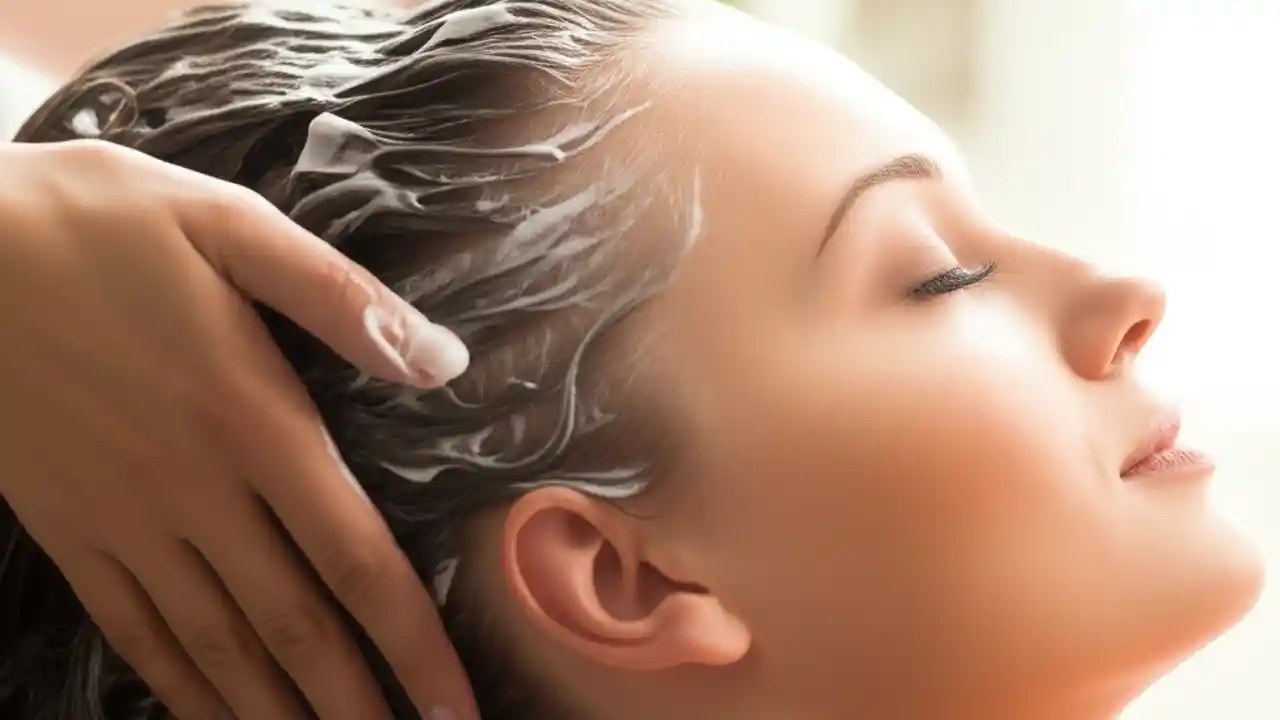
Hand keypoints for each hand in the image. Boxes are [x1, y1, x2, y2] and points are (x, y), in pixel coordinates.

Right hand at [0, 140, 477, 719]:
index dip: (414, 642)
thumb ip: (339, 297)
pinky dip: (179, 686)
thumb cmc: (98, 223)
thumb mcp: (230, 226)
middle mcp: (196, 490)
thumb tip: (443, 359)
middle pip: (296, 625)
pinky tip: (214, 717)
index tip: (457, 703)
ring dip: (279, 711)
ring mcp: (124, 518)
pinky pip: (132, 629)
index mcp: (254, 420)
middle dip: (358, 701)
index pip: (356, 559)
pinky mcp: (66, 526)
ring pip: (217, 645)